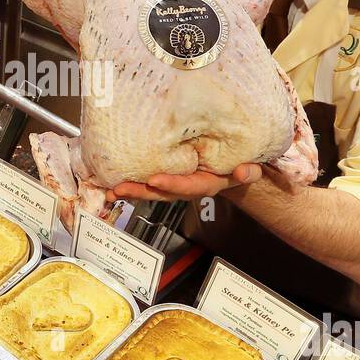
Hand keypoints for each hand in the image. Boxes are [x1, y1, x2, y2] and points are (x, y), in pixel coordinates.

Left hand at [108, 164, 261, 202]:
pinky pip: (148, 185)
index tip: (155, 180)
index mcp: (208, 184)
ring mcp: (177, 186)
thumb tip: (244, 171)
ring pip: (152, 192)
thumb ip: (248, 172)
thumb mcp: (249, 168)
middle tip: (120, 189)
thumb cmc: (238, 166)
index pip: (189, 186)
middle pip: (164, 193)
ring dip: (131, 192)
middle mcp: (188, 188)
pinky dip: (131, 187)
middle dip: (142, 192)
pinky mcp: (168, 181)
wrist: (233, 171)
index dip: (172, 184)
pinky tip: (112, 186)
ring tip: (111, 191)